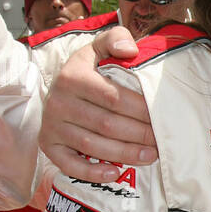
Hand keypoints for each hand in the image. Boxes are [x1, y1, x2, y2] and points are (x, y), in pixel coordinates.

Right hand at [40, 27, 158, 179]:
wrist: (57, 87)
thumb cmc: (88, 70)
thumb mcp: (99, 47)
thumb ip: (117, 39)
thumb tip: (131, 50)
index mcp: (73, 77)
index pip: (114, 98)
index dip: (141, 110)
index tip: (161, 116)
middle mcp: (59, 102)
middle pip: (107, 124)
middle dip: (139, 134)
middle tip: (161, 140)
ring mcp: (52, 126)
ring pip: (93, 146)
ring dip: (125, 154)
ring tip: (150, 156)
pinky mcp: (49, 145)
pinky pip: (69, 165)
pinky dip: (92, 173)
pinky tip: (115, 173)